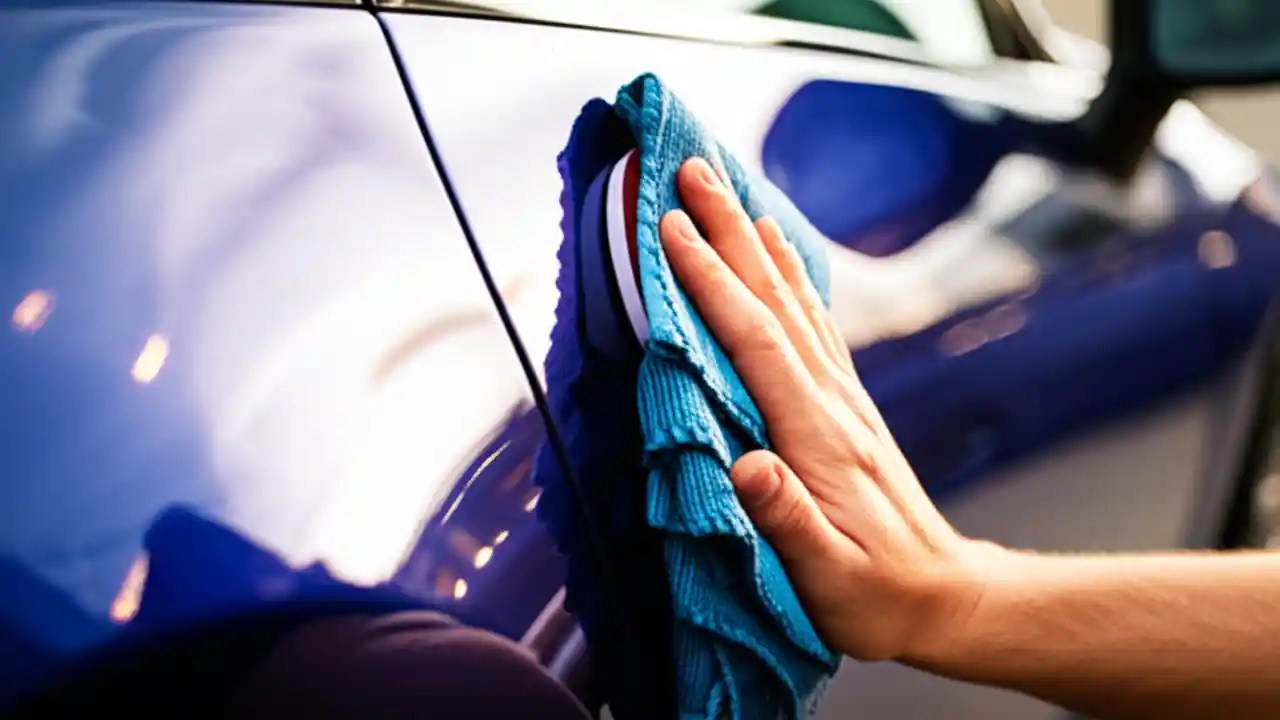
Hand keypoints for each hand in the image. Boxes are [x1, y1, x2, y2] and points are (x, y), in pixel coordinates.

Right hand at [659, 157, 997, 662]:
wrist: (946, 599)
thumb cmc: (877, 599)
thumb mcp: (828, 578)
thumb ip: (786, 519)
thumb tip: (747, 465)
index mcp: (816, 436)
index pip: (755, 341)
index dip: (712, 282)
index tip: (670, 230)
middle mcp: (832, 402)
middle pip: (774, 300)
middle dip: (731, 232)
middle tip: (694, 170)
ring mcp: (843, 400)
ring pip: (795, 301)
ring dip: (757, 242)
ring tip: (730, 191)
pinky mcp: (846, 407)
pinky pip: (814, 324)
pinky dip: (792, 278)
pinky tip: (780, 254)